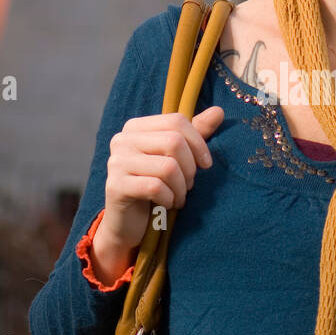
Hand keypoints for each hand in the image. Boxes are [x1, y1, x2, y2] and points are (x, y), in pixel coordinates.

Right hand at [101, 106, 224, 250]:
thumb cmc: (156, 186)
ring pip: (168, 167)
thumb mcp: (177, 157)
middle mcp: (122, 139)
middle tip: (189, 185)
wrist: (129, 223)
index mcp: (136, 127)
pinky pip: (155, 187)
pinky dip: (169, 198)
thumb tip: (219, 111)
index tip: (206, 164)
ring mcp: (116, 162)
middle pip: (174, 142)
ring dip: (181, 187)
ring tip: (179, 196)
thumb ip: (196, 133)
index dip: (198, 143)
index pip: (177, 121)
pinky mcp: (115, 186)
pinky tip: (167, 204)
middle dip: (190, 168)